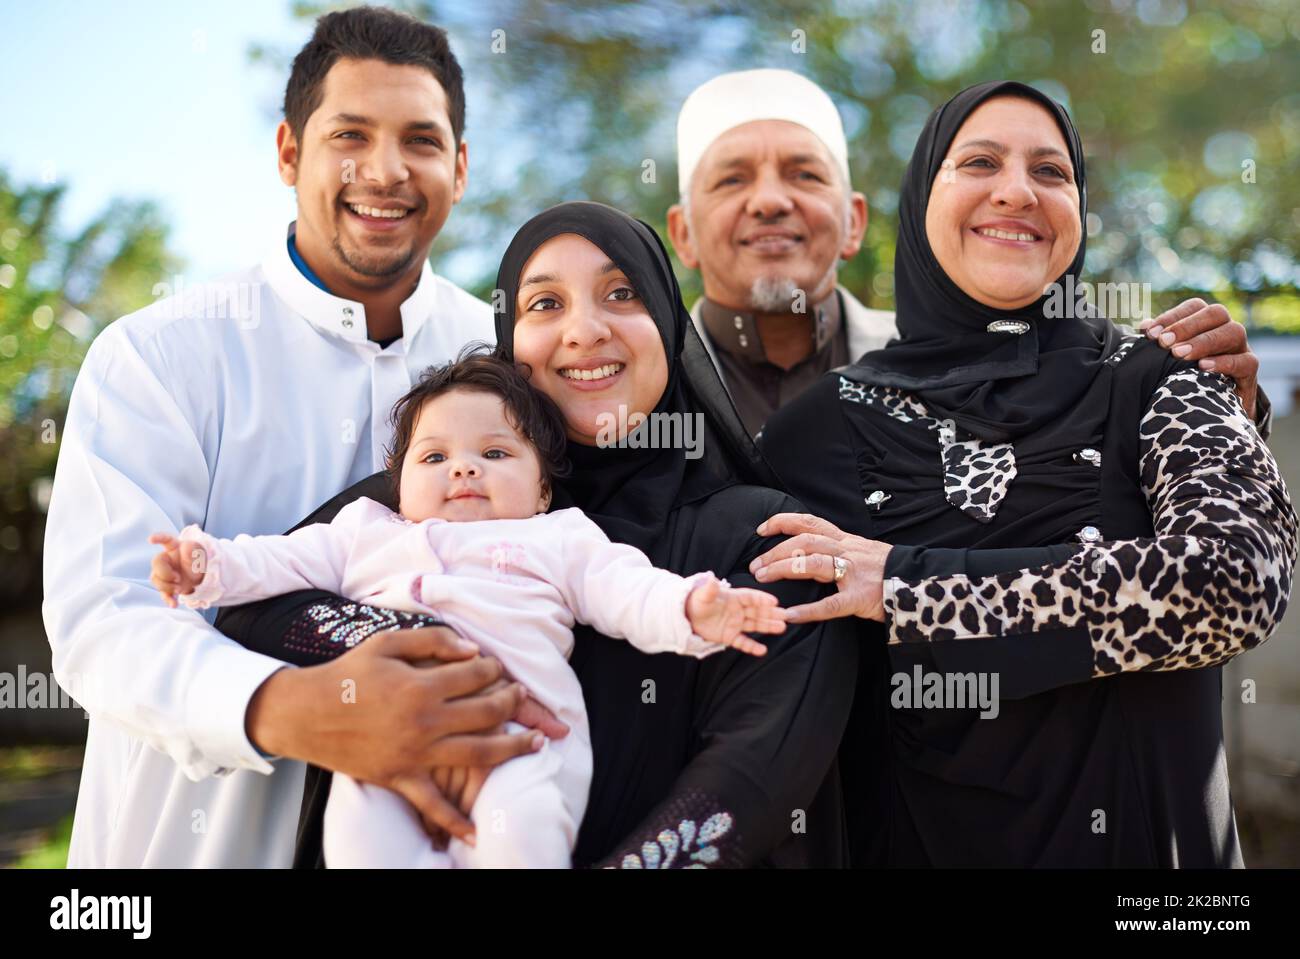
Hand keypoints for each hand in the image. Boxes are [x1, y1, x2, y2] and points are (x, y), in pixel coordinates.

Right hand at [148, 532, 207, 607]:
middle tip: (178, 578)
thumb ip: (193, 549)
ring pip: (157, 580)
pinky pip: (164, 593)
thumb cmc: (199, 559)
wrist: (204, 574)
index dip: (158, 538)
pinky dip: (168, 599)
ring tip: (180, 589)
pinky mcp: (169, 586)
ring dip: (167, 586)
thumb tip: (185, 550)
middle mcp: (167, 560)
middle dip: (165, 574)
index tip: (151, 539)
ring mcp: (166, 574)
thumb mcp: (200, 551)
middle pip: (156, 565)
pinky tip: (174, 604)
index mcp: (175, 547)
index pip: (166, 540)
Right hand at [245, 625, 543, 845]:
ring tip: (534, 744)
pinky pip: (433, 804)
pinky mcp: (401, 778)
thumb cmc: (348, 674)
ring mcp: (415, 754)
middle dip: (512, 702)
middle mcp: (425, 721)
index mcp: (421, 685)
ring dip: (512, 749)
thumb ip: (433, 640)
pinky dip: (455, 821)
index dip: (493, 668)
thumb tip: (474, 649)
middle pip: (486, 713)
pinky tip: (477, 832)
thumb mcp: (387, 643)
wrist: (306, 713)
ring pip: (478, 754)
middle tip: (522, 698)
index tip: (496, 667)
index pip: (476, 676)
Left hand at [685, 576, 782, 655]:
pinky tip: (763, 650)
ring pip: (755, 625)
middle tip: (785, 615)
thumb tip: (711, 578)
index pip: (751, 597)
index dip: (762, 599)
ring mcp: (736, 623)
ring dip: (768, 626)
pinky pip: (743, 642)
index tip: (774, 601)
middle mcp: (738, 610)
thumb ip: (710, 589)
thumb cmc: (697, 602)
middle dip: (771, 613)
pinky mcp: (730, 636)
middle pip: (757, 611)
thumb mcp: (702, 595)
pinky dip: (752, 647)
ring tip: (782, 628)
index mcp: (734, 597)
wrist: (687, 616)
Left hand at [748, 513, 891, 622]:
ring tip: (762, 579)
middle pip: (805, 542)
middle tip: (755, 566)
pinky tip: (790, 615)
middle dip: (775, 552)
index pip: (810, 523)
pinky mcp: (860, 598)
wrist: (923, 582)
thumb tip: (813, 551)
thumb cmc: (891, 570)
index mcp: (847, 540)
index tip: (761, 530)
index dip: (783, 522)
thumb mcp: (865, 551)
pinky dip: (808, 611)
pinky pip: (830, 604)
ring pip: (813, 564)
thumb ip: (841, 549)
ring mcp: (854, 574)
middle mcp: (848, 551)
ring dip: (783, 569)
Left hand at [1141, 298, 1257, 418]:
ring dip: (1203, 341)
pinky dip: (1224, 362)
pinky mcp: (1249, 373)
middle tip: (1164, 343)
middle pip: (1216, 313)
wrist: (1215, 409)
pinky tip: (1202, 366)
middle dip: (1187, 326)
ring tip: (1179, 354)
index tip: (1149, 333)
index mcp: (1207, 324)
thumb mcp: (1173, 360)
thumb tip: (1144, 327)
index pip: (1195, 306)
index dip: (1172, 316)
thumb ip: (1162, 343)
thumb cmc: (1188, 377)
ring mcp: (1241, 349)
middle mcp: (1227, 331)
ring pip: (1233, 332)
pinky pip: (1246, 361)